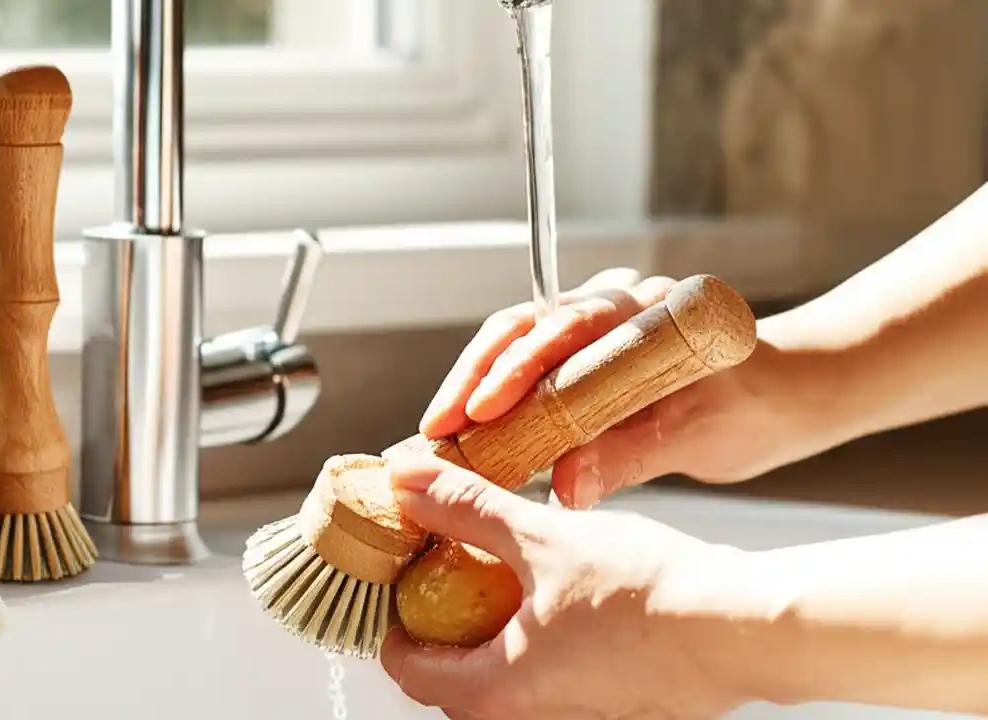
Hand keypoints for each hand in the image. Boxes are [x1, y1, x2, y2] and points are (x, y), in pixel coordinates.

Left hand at [380, 457, 749, 718]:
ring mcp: (576, 719)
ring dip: (496, 628)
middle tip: (451, 567)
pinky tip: (564, 591)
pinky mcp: (612, 708)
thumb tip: (408, 482)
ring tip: (511, 570)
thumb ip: (468, 510)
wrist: (743, 627)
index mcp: (498, 692)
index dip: (395, 618)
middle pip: (455, 679)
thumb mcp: (542, 538)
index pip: (409, 669)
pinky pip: (553, 678)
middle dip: (445, 621)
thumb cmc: (647, 594)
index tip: (405, 577)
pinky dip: (541, 639)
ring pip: (508, 678)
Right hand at [420, 268, 808, 507]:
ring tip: (440, 427)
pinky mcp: (584, 350)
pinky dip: (494, 392)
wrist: (788, 391)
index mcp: (650, 313)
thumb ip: (633, 454)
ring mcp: (597, 322)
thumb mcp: (703, 437)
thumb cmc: (759, 405)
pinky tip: (468, 425)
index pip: (570, 328)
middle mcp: (617, 304)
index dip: (520, 369)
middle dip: (475, 375)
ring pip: (517, 339)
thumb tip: (563, 486)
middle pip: (526, 325)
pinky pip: (528, 362)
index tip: (483, 410)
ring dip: (475, 382)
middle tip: (439, 424)